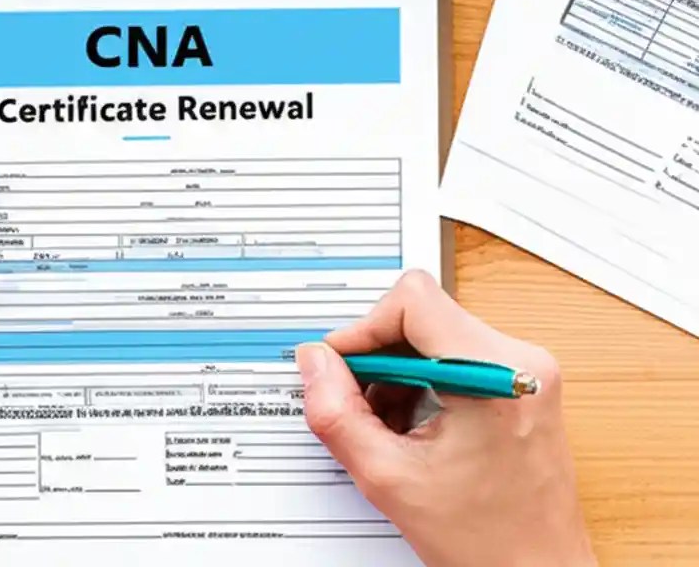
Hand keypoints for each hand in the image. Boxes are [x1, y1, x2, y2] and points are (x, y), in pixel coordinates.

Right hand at [295, 270, 595, 566]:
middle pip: (421, 316)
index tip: (339, 364)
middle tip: (358, 406)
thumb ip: (337, 413)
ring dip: (396, 375)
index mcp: (496, 373)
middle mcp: (521, 359)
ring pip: (433, 337)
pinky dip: (420, 385)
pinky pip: (454, 358)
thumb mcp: (388, 477)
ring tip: (388, 428)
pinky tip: (411, 429)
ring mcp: (526, 369)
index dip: (362, 328)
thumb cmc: (487, 540)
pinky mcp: (521, 382)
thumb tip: (314, 363)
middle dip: (377, 360)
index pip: (412, 301)